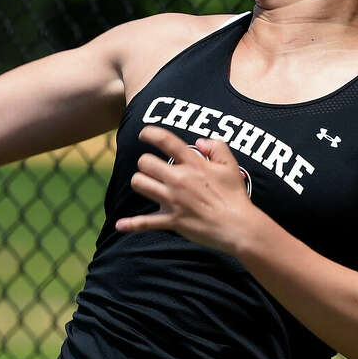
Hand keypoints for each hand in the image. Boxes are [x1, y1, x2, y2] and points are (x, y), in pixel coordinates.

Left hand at [115, 126, 254, 252]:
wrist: (237, 226)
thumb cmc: (235, 195)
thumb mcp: (231, 165)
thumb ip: (217, 147)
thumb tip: (199, 142)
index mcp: (194, 164)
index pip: (166, 141)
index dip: (150, 133)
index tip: (143, 134)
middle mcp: (179, 179)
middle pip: (145, 163)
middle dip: (145, 163)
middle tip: (152, 169)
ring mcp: (173, 200)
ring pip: (139, 184)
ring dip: (141, 183)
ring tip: (148, 185)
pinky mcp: (171, 220)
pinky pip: (144, 222)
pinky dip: (131, 225)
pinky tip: (120, 225)